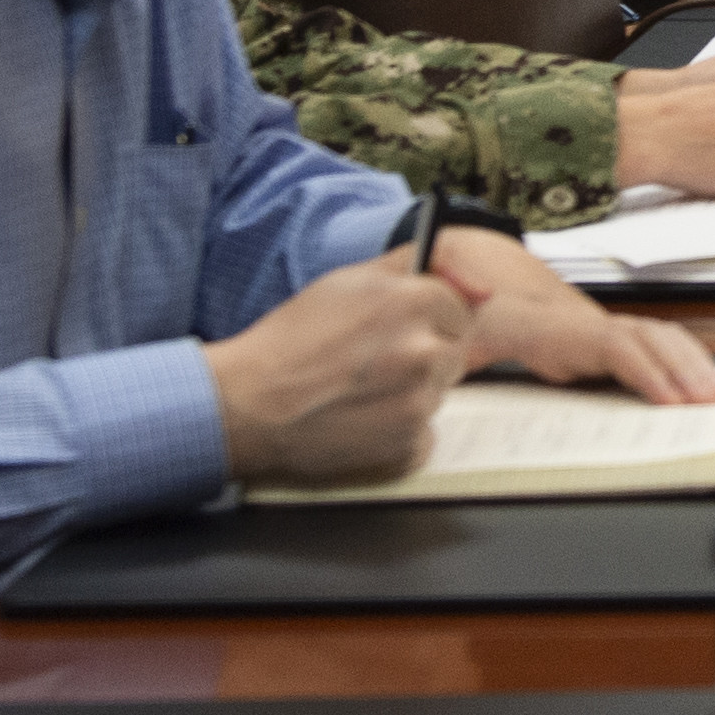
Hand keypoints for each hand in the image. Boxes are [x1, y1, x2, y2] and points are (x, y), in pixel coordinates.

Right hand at [200, 253, 473, 484]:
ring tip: (358, 392)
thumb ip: (413, 267)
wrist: (247, 406)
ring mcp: (420, 404)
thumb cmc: (290, 342)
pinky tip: (361, 422)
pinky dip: (398, 433)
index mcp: (417, 303)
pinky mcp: (409, 447)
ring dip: (409, 393)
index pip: (459, 308)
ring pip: (437, 393)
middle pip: (453, 351)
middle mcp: (426, 352)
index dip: (428, 318)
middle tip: (373, 362)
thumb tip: (468, 274)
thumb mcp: (348, 281)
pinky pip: (423, 435)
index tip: (398, 329)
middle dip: (423, 354)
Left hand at [426, 226, 714, 402]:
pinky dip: (678, 362)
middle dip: (687, 368)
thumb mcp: (440, 318)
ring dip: (692, 364)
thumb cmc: (446, 301)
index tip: (670, 399)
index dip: (645, 369)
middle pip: (648, 335)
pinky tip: (694, 387)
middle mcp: (577, 320)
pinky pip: (647, 344)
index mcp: (542, 322)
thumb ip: (448, 329)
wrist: (454, 273)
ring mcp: (589, 327)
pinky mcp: (591, 339)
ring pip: (656, 336)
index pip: (608, 342)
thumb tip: (464, 335)